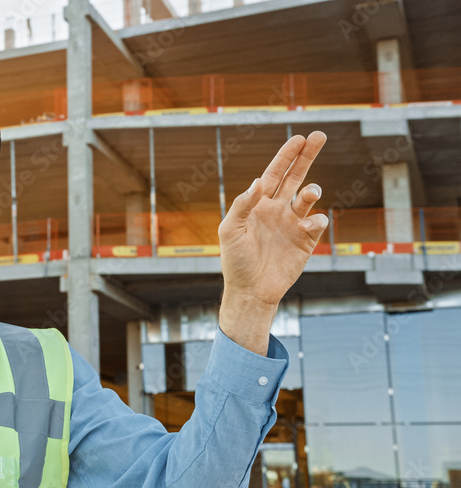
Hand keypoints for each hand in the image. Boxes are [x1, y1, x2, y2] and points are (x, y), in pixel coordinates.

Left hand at [218, 132, 328, 353]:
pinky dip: (316, 219)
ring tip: (310, 192)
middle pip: (295, 176)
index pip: (273, 174)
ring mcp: (293, 223)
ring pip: (308, 197)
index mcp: (258, 204)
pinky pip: (317, 222)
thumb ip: (241, 205)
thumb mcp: (230, 231)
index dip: (286, 156)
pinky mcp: (306, 240)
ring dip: (312, 190)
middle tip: (319, 135)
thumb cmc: (235, 261)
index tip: (298, 138)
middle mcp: (277, 209)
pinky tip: (307, 225)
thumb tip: (257, 182)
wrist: (251, 290)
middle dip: (306, 156)